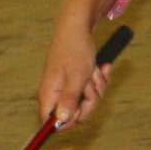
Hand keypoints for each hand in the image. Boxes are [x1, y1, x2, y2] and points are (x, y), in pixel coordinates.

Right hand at [38, 0, 118, 126]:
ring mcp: (65, 87)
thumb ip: (69, 100)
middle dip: (90, 101)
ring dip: (96, 88)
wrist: (78, 26)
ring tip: (95, 71)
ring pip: (85, 102)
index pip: (52, 123)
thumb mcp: (77, 76)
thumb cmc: (75, 49)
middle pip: (74, 114)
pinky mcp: (75, 81)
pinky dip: (98, 80)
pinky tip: (101, 68)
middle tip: (92, 84)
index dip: (69, 122)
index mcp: (49, 94)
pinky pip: (90, 91)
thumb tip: (60, 121)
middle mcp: (55, 93)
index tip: (82, 109)